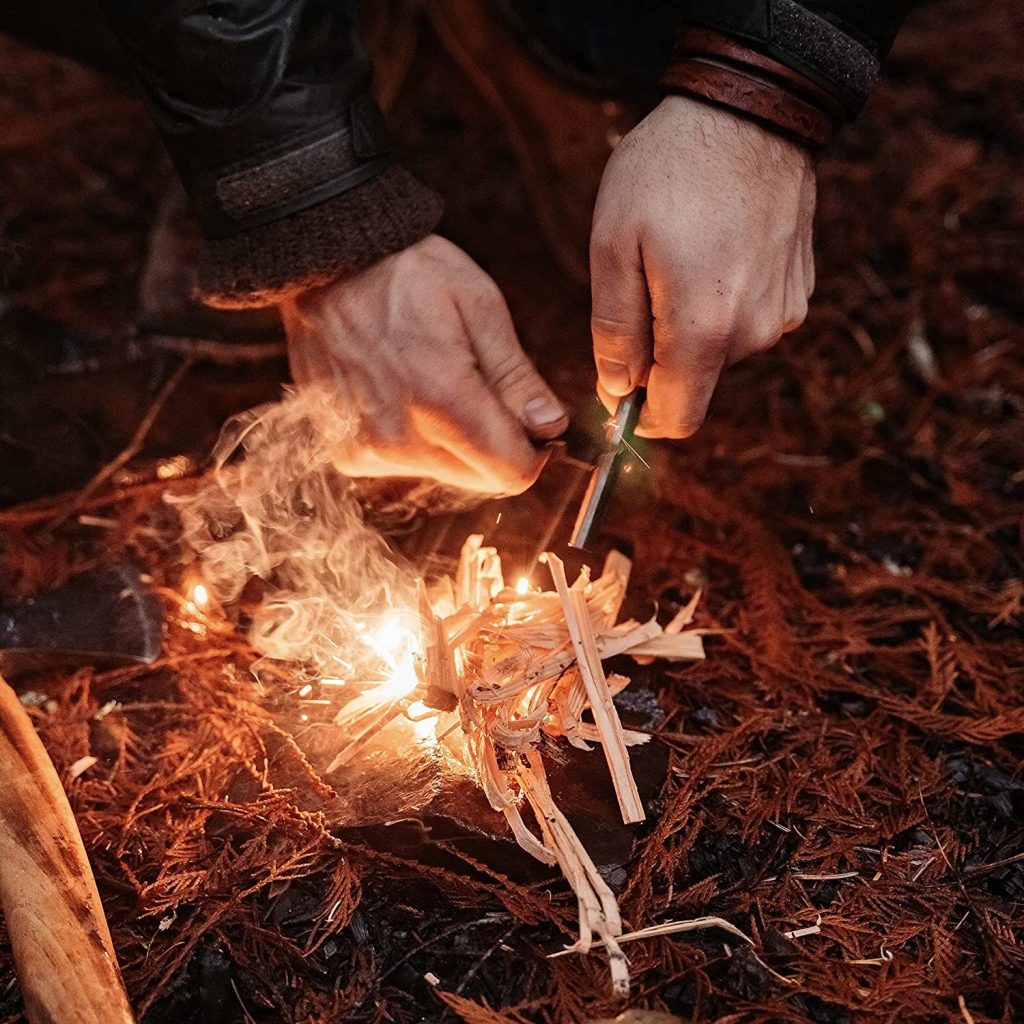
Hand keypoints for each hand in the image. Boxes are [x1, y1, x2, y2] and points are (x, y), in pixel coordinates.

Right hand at [281, 235, 566, 493]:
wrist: (326, 265)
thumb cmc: (407, 274)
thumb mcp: (479, 305)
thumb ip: (517, 376)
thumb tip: (551, 427)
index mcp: (442, 401)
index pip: (512, 472)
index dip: (536, 452)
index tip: (537, 423)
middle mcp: (401, 439)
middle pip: (482, 480)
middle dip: (499, 446)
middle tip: (487, 391)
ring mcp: (368, 450)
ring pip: (447, 474)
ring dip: (457, 442)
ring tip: (437, 380)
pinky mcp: (346, 451)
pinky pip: (405, 465)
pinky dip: (418, 440)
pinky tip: (405, 392)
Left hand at [590, 95, 815, 437]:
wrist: (751, 109)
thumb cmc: (670, 170)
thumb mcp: (613, 246)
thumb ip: (613, 332)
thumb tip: (617, 391)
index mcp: (704, 330)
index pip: (677, 419)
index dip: (642, 419)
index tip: (619, 394)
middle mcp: (754, 333)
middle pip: (695, 381)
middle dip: (661, 355)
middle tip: (643, 284)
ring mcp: (783, 311)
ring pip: (721, 349)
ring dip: (693, 323)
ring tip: (681, 255)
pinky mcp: (798, 288)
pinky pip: (748, 317)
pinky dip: (724, 299)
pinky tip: (715, 248)